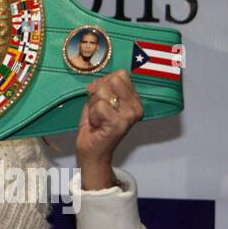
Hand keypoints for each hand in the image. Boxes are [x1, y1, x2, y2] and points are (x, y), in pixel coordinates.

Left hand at [77, 69, 142, 189]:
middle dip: (97, 94)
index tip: (100, 101)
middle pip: (112, 80)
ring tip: (97, 119)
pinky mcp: (119, 123)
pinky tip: (97, 125)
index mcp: (134, 100)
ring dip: (93, 107)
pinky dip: (92, 115)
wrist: (92, 153)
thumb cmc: (95, 128)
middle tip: (97, 111)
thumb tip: (96, 80)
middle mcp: (136, 106)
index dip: (103, 84)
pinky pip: (99, 106)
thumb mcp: (97, 104)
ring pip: (103, 93)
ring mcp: (129, 115)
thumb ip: (99, 89)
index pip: (120, 75)